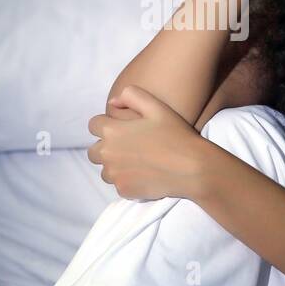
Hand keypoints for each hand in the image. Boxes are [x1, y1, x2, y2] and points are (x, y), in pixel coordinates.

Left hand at [86, 84, 209, 200]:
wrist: (192, 168)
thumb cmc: (175, 134)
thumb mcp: (157, 106)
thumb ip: (131, 95)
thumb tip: (112, 102)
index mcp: (113, 131)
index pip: (93, 125)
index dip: (105, 124)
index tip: (120, 128)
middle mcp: (108, 154)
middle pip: (93, 151)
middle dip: (106, 147)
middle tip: (128, 147)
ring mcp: (115, 175)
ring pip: (105, 170)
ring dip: (115, 166)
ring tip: (137, 162)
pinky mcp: (124, 190)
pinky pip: (118, 184)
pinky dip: (127, 180)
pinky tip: (144, 174)